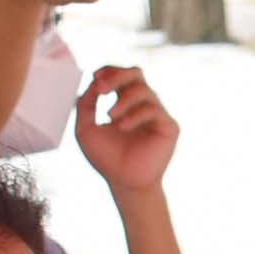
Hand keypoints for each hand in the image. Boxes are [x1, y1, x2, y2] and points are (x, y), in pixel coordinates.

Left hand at [76, 64, 177, 193]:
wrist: (124, 182)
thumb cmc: (106, 158)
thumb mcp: (85, 128)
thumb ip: (85, 104)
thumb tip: (92, 82)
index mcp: (124, 101)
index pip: (121, 75)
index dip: (109, 71)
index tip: (95, 79)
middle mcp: (142, 104)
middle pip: (136, 73)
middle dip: (117, 76)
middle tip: (102, 88)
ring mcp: (157, 114)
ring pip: (143, 90)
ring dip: (123, 100)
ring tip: (111, 117)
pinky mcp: (168, 126)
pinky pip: (153, 110)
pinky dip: (135, 115)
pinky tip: (123, 127)